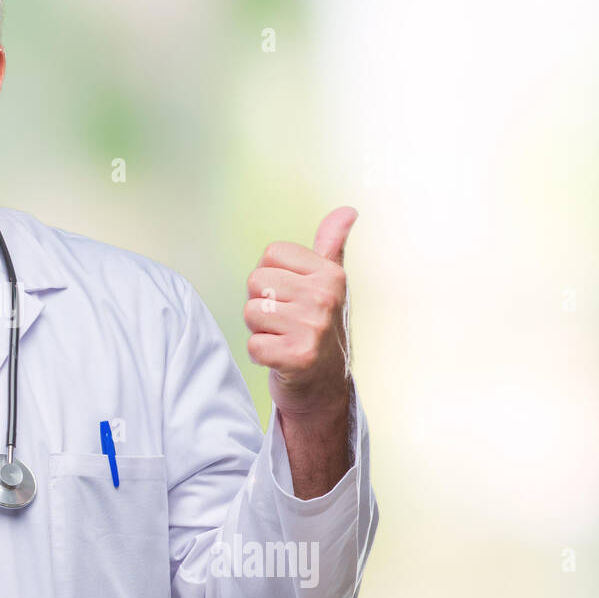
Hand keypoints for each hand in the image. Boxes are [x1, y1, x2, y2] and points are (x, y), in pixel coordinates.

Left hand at [244, 207, 356, 421]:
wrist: (324, 387)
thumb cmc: (318, 329)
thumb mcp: (328, 284)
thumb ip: (331, 245)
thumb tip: (347, 210)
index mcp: (330, 274)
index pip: (270, 255)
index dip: (270, 277)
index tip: (289, 297)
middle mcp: (325, 297)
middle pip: (256, 282)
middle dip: (262, 304)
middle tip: (284, 322)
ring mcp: (313, 328)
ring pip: (251, 313)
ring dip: (260, 330)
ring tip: (282, 339)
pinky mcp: (298, 357)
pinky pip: (253, 344)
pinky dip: (260, 355)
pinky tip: (280, 358)